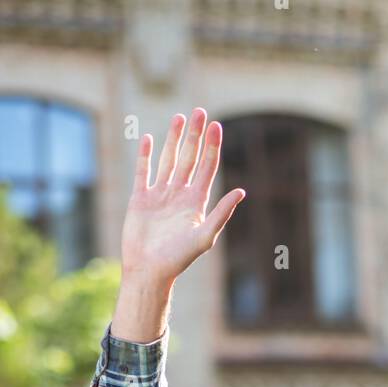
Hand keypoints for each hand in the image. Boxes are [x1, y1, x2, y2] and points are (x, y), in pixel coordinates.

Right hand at [120, 107, 244, 285]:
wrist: (149, 269)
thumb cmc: (178, 258)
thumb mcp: (204, 236)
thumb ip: (222, 213)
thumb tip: (241, 191)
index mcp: (196, 202)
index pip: (206, 167)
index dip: (212, 146)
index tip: (216, 125)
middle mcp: (179, 195)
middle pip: (189, 158)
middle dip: (195, 135)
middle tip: (199, 111)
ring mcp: (160, 195)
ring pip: (168, 160)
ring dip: (173, 139)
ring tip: (179, 117)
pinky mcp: (140, 199)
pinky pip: (144, 172)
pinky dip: (146, 156)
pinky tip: (150, 140)